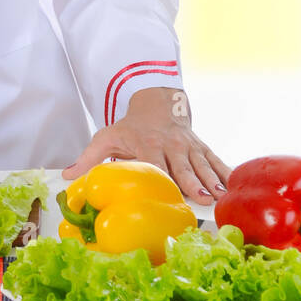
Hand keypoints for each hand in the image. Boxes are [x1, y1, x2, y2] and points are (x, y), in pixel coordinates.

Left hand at [62, 87, 230, 206]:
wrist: (156, 102)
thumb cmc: (130, 127)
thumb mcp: (106, 137)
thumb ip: (88, 158)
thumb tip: (66, 178)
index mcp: (147, 145)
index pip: (155, 164)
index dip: (164, 177)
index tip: (171, 193)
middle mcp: (171, 145)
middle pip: (182, 166)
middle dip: (193, 182)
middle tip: (203, 199)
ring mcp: (188, 145)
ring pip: (202, 164)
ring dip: (212, 180)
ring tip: (221, 195)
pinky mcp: (200, 146)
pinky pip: (215, 159)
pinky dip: (226, 171)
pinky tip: (235, 184)